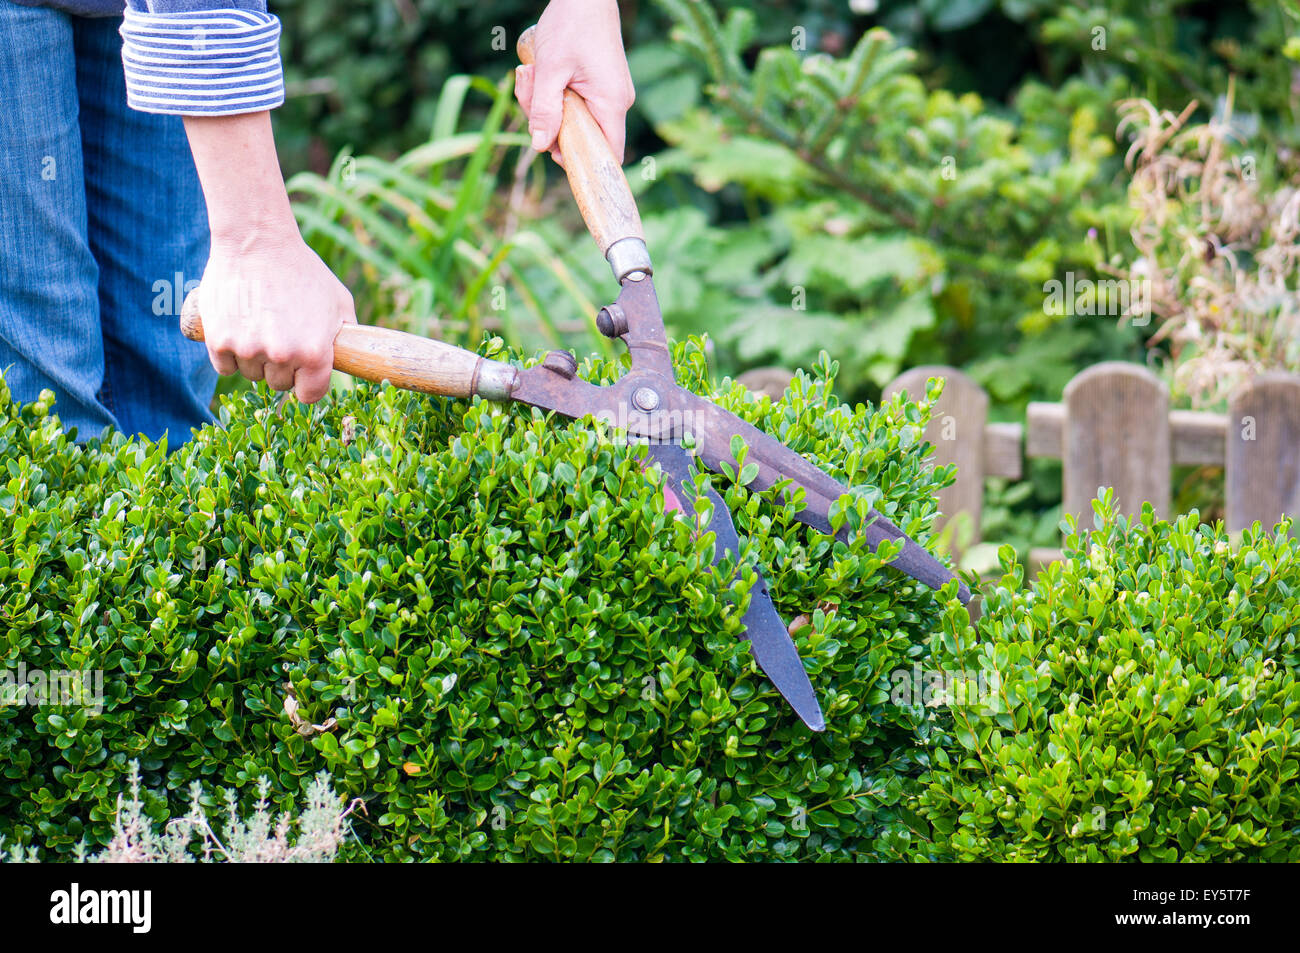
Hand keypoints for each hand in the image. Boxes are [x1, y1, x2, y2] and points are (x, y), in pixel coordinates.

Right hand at [197, 226, 354, 403]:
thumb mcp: (338, 299)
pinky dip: (228, 354)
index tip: (302, 374)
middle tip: (279, 335)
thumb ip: (346, 334)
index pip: (310, 395)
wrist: (257, 241)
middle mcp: (283, 355)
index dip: (307, 385)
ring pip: (251, 374)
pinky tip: (237, 329)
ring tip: (259, 324)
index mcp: (315, 352)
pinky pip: (225, 366)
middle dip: (281, 366)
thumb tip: (350, 356)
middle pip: (279, 384)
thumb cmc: (301, 269)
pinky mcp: (218, 341)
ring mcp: (249, 349)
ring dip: (254, 359)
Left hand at [514, 0, 634, 162]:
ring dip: (546, 105)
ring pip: (574, 119)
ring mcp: (609, 93)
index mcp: (611, 103)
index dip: (581, 161)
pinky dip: (553, 94)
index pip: (606, 154)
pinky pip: (574, 103)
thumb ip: (544, 109)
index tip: (551, 151)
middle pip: (582, 136)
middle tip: (529, 94)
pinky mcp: (599, 85)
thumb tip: (538, 145)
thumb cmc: (572, 24)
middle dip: (550, 124)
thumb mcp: (550, 69)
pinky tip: (541, 72)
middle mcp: (616, 102)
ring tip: (531, 74)